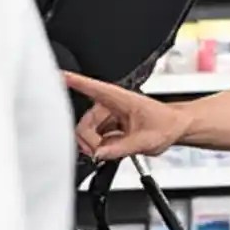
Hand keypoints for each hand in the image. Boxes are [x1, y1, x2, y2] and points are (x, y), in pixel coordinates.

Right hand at [64, 71, 190, 159]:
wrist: (175, 128)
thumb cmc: (166, 125)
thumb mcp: (147, 139)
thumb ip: (121, 148)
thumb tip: (99, 153)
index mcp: (118, 99)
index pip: (90, 87)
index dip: (71, 81)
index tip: (54, 75)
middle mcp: (109, 105)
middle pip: (83, 123)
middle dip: (89, 141)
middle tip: (101, 152)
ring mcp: (107, 116)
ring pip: (86, 133)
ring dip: (94, 146)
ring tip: (112, 151)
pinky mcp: (107, 126)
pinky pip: (94, 139)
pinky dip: (100, 148)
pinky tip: (113, 150)